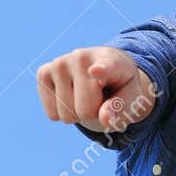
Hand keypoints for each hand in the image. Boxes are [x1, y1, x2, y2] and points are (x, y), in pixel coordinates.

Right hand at [36, 46, 156, 134]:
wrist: (102, 72)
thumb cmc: (119, 88)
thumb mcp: (132, 100)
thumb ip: (121, 109)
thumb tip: (105, 118)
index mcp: (113, 61)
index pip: (106, 67)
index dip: (102, 70)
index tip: (97, 71)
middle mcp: (83, 56)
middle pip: (84, 110)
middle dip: (93, 113)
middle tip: (99, 99)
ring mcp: (60, 63)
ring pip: (66, 115)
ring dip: (77, 114)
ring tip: (84, 95)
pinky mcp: (43, 73)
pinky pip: (52, 114)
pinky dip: (62, 113)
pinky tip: (70, 95)